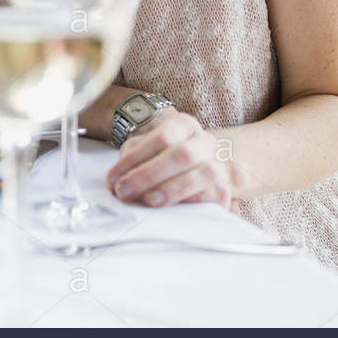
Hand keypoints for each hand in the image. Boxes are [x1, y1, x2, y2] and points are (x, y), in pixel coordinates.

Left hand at [105, 108, 235, 208]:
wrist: (190, 164)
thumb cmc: (158, 156)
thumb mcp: (142, 150)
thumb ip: (130, 162)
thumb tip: (116, 184)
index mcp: (183, 125)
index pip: (161, 138)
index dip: (136, 159)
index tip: (113, 179)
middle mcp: (204, 142)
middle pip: (182, 155)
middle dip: (150, 175)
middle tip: (124, 192)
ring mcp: (218, 165)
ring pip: (201, 175)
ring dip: (171, 190)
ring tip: (148, 201)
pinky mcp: (224, 190)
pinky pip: (214, 197)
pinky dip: (193, 203)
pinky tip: (174, 212)